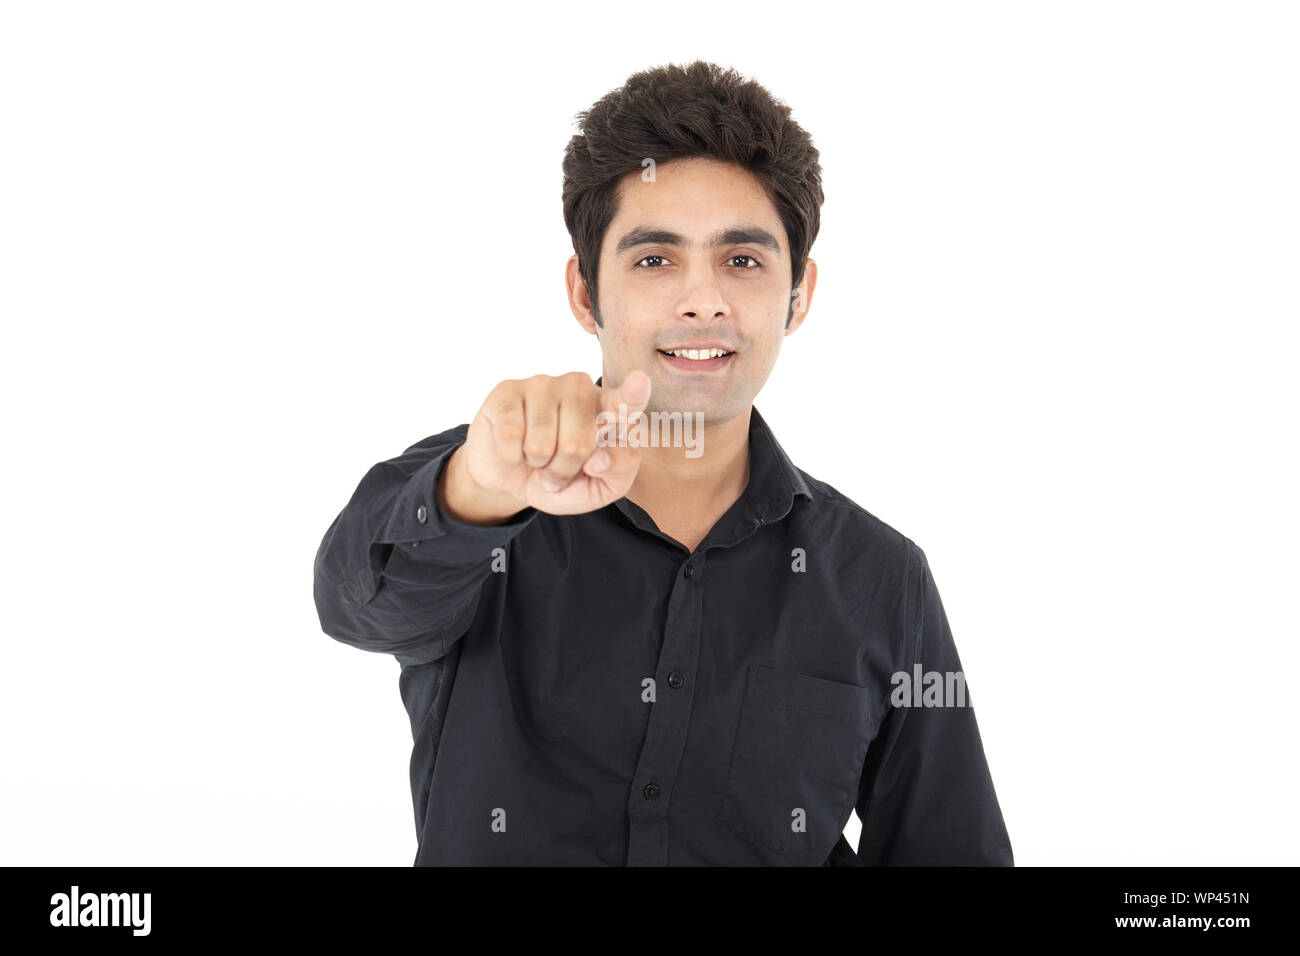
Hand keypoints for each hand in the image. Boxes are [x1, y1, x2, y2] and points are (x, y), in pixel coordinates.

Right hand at [447, 370, 651, 518]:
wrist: (511, 477)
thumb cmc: (562, 476)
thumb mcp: (599, 488)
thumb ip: (618, 474)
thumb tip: (601, 459)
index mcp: (609, 409)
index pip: (624, 403)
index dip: (632, 394)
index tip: (640, 382)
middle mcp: (580, 388)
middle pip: (577, 445)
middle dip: (563, 471)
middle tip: (557, 468)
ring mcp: (543, 384)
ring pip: (542, 444)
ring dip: (537, 464)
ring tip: (536, 455)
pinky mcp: (508, 390)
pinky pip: (511, 436)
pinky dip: (511, 455)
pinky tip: (513, 445)